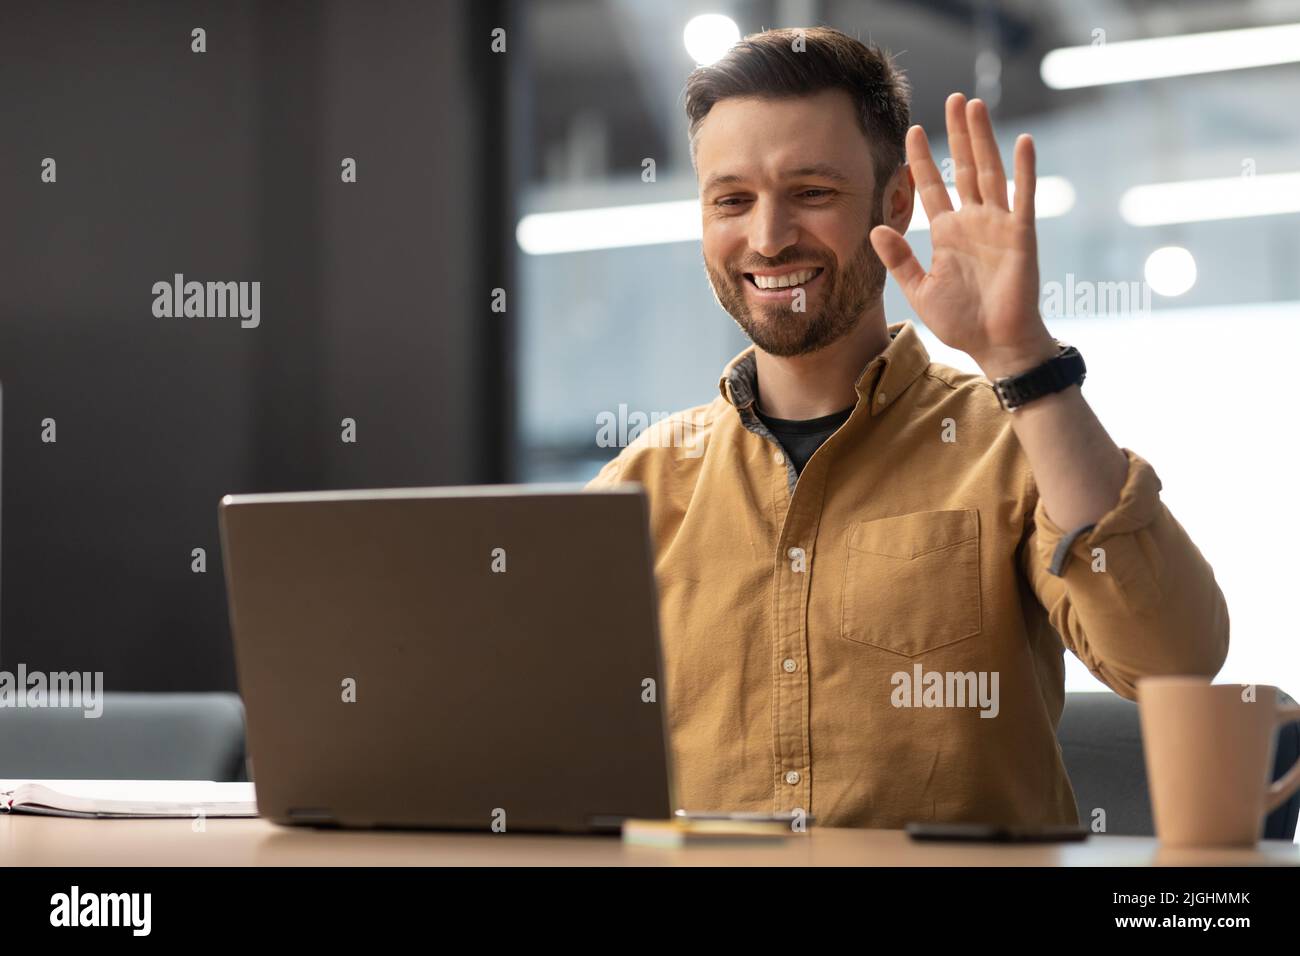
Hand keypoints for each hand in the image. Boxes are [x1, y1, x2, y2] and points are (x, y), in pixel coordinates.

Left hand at [870, 93, 1055, 379]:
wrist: (995, 343)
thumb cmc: (961, 320)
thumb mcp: (919, 289)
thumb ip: (899, 259)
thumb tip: (875, 229)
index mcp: (947, 233)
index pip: (931, 187)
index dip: (921, 160)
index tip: (911, 131)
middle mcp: (973, 221)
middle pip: (962, 168)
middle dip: (956, 134)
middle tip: (952, 98)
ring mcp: (998, 225)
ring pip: (989, 172)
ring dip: (983, 139)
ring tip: (975, 106)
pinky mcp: (1021, 235)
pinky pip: (1023, 197)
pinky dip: (1024, 170)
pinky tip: (1022, 142)